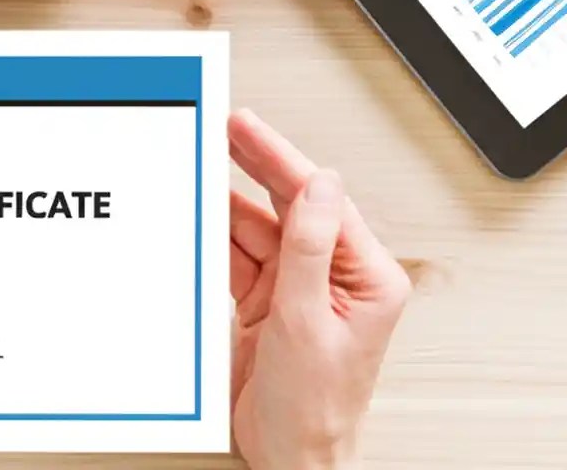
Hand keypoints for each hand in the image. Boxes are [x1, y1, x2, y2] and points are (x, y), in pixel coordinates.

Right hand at [228, 110, 410, 469]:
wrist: (289, 458)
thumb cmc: (315, 409)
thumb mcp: (307, 322)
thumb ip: (309, 249)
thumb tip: (318, 185)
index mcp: (366, 276)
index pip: (321, 202)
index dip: (282, 161)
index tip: (251, 130)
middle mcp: (335, 277)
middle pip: (290, 206)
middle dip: (257, 166)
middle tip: (227, 129)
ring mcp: (299, 290)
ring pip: (258, 230)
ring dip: (228, 204)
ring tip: (200, 170)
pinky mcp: (269, 304)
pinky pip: (239, 260)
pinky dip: (216, 241)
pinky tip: (199, 219)